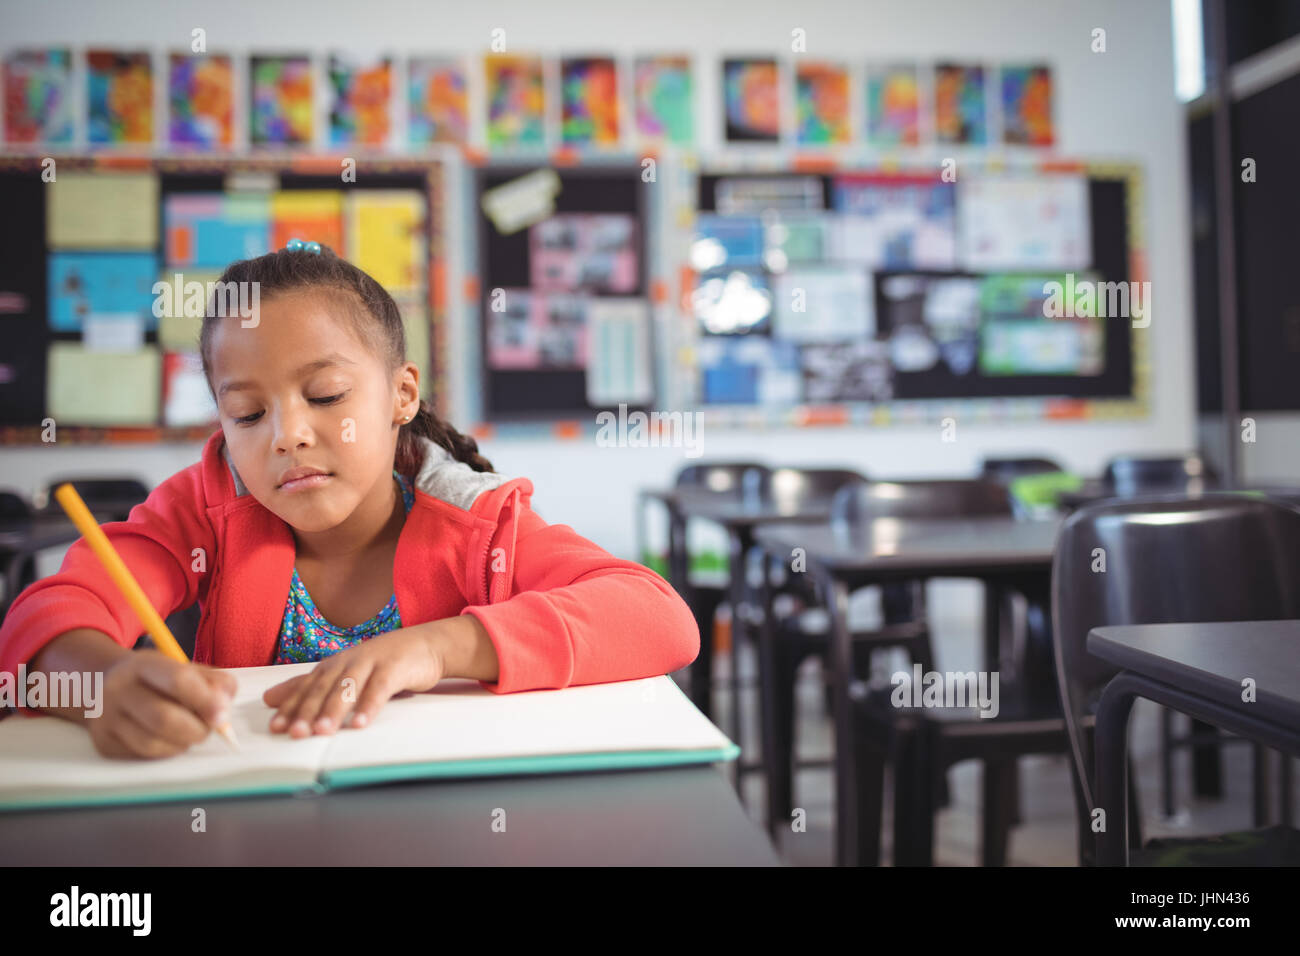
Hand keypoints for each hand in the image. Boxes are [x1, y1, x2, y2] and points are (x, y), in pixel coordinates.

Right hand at [87, 651, 236, 759]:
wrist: (102, 685)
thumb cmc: (158, 679)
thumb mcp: (186, 668)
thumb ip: (214, 683)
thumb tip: (224, 709)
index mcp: (143, 665)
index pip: (178, 680)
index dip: (206, 701)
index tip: (223, 715)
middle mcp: (119, 690)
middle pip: (164, 718)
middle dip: (197, 729)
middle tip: (209, 729)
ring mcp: (107, 719)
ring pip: (153, 743)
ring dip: (182, 743)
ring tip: (189, 732)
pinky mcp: (104, 743)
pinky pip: (143, 755)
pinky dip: (166, 751)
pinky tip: (169, 739)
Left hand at [262, 625, 445, 737]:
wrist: (425, 645)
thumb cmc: (382, 663)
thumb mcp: (343, 673)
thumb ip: (309, 686)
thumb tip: (270, 698)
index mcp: (334, 664)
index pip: (307, 687)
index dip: (291, 706)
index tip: (276, 727)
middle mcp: (348, 661)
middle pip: (324, 687)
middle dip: (308, 711)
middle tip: (295, 733)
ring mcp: (372, 662)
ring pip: (349, 687)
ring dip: (334, 710)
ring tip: (323, 732)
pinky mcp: (395, 667)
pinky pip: (380, 688)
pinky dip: (369, 705)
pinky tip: (361, 723)